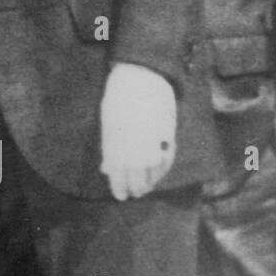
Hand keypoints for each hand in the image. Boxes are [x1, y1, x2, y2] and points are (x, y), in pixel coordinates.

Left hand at [99, 62, 176, 200]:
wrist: (142, 80)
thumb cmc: (119, 98)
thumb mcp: (108, 123)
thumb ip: (109, 148)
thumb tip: (107, 168)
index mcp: (114, 148)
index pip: (117, 177)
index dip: (119, 188)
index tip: (121, 195)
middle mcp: (134, 151)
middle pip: (135, 180)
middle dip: (134, 189)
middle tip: (133, 194)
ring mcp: (152, 146)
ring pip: (152, 175)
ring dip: (149, 184)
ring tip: (145, 189)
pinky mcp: (168, 139)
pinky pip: (166, 163)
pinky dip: (162, 172)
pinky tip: (158, 175)